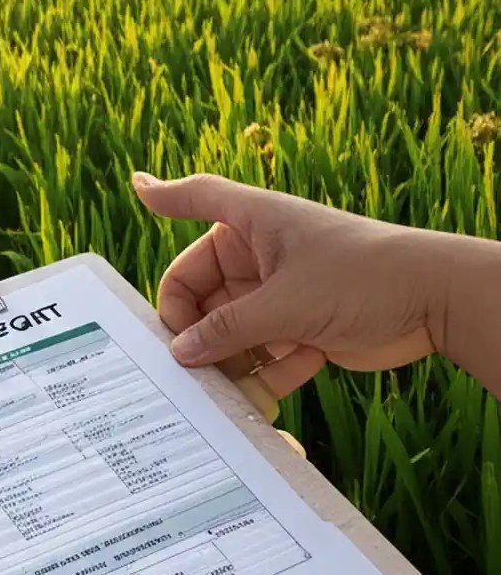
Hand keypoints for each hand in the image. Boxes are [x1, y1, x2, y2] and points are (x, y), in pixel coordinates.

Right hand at [131, 172, 445, 396]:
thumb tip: (178, 352)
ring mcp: (276, 292)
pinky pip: (260, 352)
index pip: (198, 200)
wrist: (436, 302)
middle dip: (194, 328)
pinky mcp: (296, 326)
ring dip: (228, 359)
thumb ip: (225, 331)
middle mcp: (258, 255)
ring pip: (227, 330)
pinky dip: (265, 370)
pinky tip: (285, 376)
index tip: (137, 188)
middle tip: (185, 363)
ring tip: (229, 387)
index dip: (166, 195)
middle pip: (200, 291)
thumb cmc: (361, 277)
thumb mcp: (283, 304)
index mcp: (253, 224)